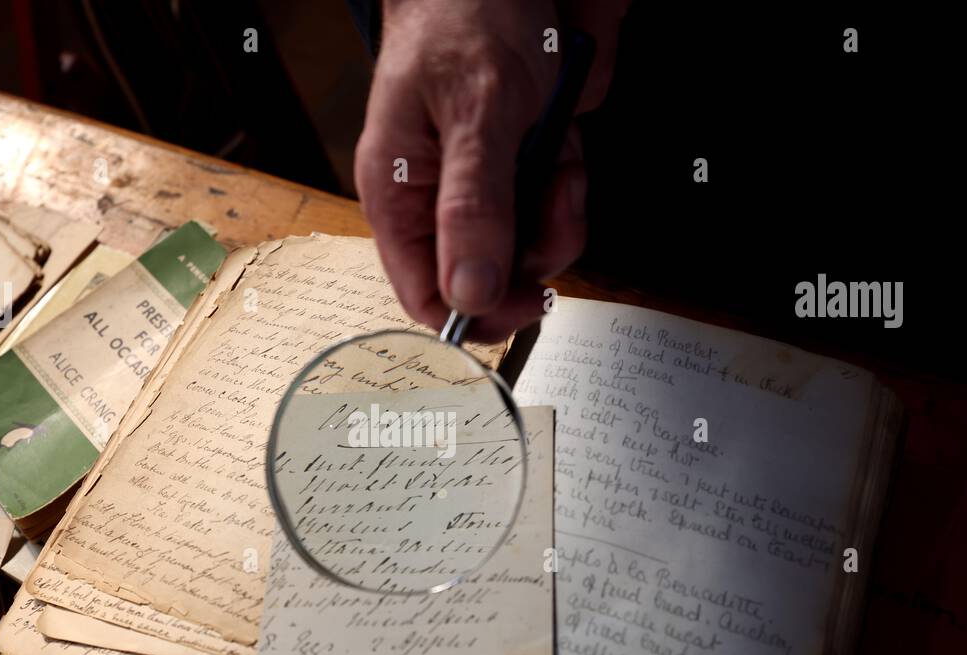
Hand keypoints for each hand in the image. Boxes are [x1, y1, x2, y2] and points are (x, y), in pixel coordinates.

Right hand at [355, 0, 622, 340]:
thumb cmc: (465, 18)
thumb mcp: (477, 113)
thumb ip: (473, 207)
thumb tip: (469, 293)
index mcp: (398, 196)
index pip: (424, 294)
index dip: (474, 313)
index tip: (524, 299)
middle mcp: (435, 201)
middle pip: (486, 279)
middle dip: (532, 252)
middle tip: (552, 202)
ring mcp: (479, 188)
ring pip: (526, 249)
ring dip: (558, 214)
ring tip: (555, 159)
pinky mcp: (515, 172)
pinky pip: (549, 211)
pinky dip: (568, 186)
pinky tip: (561, 144)